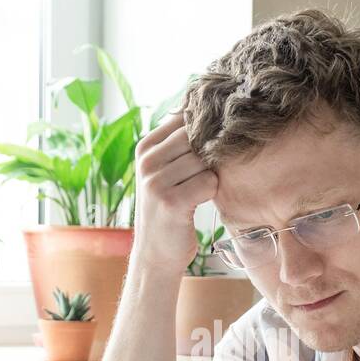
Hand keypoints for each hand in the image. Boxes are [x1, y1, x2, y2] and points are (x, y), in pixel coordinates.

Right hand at [131, 109, 217, 273]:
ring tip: (198, 191)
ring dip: (210, 175)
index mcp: (145, 148)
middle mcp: (147, 161)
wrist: (155, 253)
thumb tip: (205, 107)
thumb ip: (180, 143)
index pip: (184, 119)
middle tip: (206, 172)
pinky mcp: (171, 201)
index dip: (205, 128)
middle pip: (197, 138)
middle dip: (210, 153)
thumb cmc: (169, 208)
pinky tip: (198, 202)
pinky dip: (211, 192)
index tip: (214, 141)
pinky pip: (208, 182)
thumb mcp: (165, 171)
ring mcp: (156, 181)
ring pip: (205, 160)